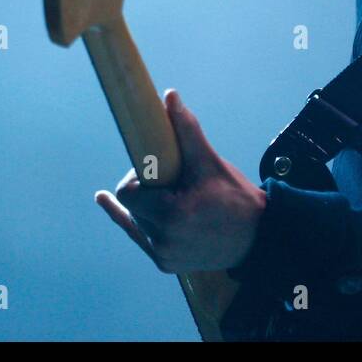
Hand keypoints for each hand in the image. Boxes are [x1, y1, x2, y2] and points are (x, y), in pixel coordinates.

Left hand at [95, 89, 266, 272]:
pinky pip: (141, 238)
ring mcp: (164, 256)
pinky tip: (102, 200)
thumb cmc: (237, 198)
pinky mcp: (167, 265)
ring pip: (138, 221)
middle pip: (132, 206)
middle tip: (172, 181)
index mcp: (170, 216)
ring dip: (148, 206)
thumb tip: (170, 97)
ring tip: (174, 197)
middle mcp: (163, 241)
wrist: (259, 236)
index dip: (137, 177)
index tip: (157, 168)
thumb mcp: (210, 164)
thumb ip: (187, 132)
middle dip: (146, 190)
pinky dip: (130, 219)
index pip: (127, 192)